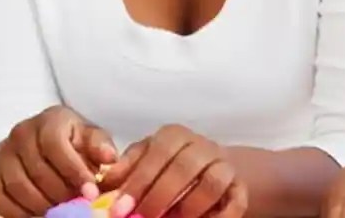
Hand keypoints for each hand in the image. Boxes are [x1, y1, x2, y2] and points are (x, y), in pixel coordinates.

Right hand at [0, 106, 117, 217]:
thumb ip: (100, 147)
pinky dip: (19, 213)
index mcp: (50, 120)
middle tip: (77, 206)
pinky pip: (1, 199)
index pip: (55, 145)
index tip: (91, 193)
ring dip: (42, 205)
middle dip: (61, 194)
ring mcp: (4, 155)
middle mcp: (22, 133)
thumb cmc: (71, 142)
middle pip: (38, 170)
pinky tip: (38, 216)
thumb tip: (110, 158)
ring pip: (19, 186)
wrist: (38, 145)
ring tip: (60, 212)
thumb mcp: (90, 138)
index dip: (73, 171)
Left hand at [102, 125, 245, 217]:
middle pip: (184, 167)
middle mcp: (202, 145)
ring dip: (189, 207)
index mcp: (175, 135)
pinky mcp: (240, 187)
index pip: (157, 153)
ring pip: (212, 183)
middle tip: (144, 217)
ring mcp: (224, 165)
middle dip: (160, 196)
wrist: (207, 166)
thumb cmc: (167, 163)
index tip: (120, 207)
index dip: (138, 181)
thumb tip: (105, 181)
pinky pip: (235, 203)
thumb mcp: (144, 158)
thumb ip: (126, 168)